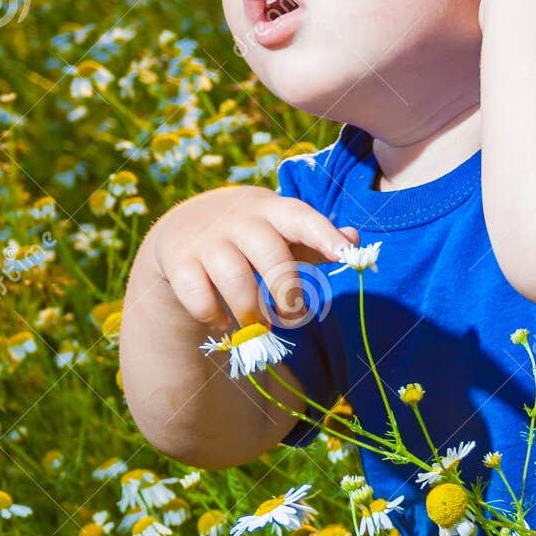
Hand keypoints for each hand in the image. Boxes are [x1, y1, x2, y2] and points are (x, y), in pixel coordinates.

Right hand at [148, 185, 358, 335]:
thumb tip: (356, 238)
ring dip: (252, 312)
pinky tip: (222, 322)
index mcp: (271, 209)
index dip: (324, 234)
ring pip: (235, 280)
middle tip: (291, 316)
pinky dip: (214, 316)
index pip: (301, 217)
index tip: (346, 253)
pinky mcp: (179, 262)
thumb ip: (316, 239)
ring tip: (258, 326)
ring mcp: (206, 239)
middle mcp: (238, 219)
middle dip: (287, 292)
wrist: (183, 230)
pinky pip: (199, 296)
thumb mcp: (281, 232)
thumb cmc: (250, 237)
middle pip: (270, 254)